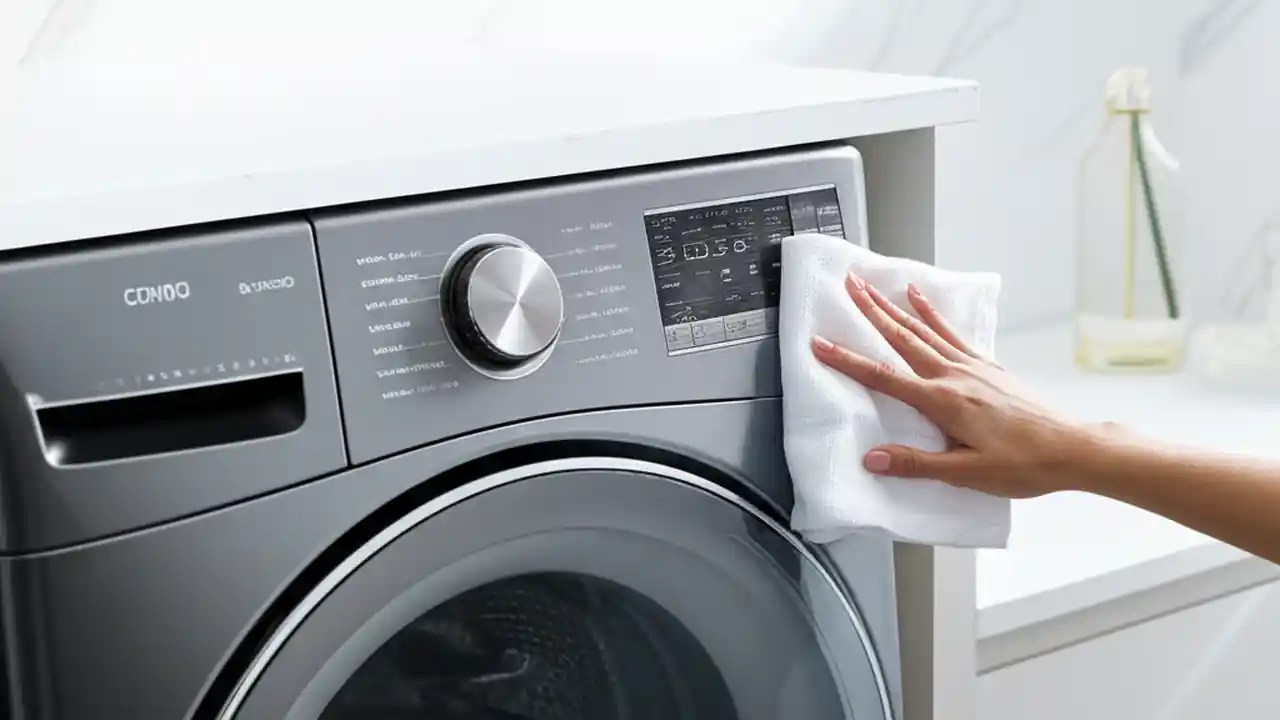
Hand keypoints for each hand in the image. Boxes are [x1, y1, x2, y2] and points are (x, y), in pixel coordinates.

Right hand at [810, 272, 1100, 497]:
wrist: (1072, 449)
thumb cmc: (1024, 465)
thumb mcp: (967, 474)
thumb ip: (916, 464)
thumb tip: (873, 458)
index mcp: (944, 402)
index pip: (884, 378)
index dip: (848, 360)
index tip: (820, 342)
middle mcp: (955, 376)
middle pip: (903, 338)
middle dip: (871, 311)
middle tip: (848, 285)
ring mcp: (973, 367)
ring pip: (924, 330)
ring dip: (895, 307)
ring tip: (874, 286)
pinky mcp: (988, 366)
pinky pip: (951, 334)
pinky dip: (933, 314)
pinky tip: (921, 300)